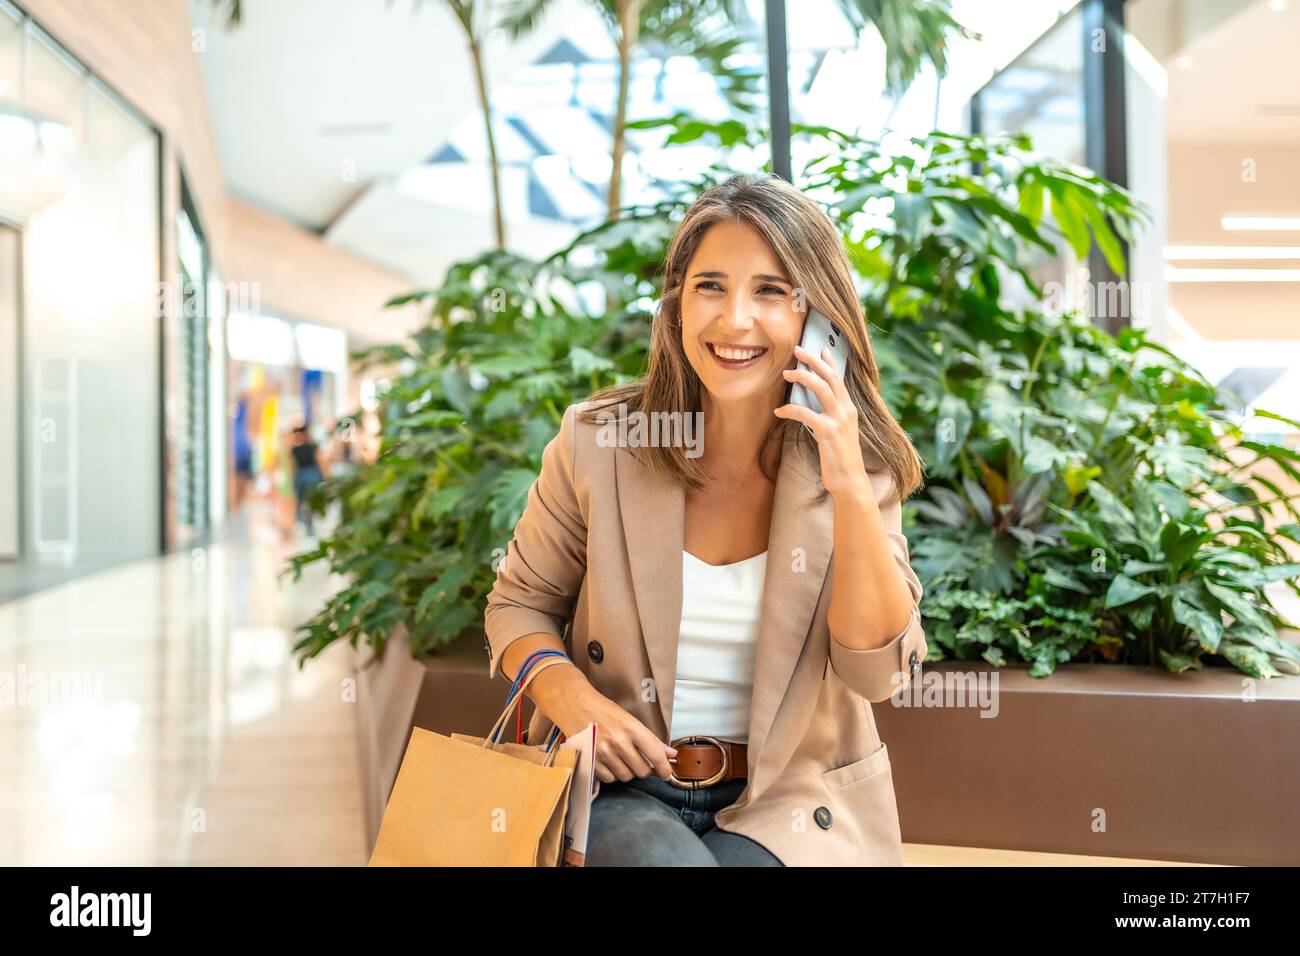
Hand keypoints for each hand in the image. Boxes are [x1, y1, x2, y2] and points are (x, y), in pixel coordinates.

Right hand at [537, 668, 676, 783]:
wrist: (574, 704)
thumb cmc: (603, 710)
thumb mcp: (629, 719)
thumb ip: (651, 739)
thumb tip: (670, 754)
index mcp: (632, 728)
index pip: (656, 755)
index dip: (665, 768)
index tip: (666, 773)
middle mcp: (619, 742)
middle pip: (642, 770)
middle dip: (643, 768)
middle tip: (637, 759)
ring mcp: (603, 753)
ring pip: (626, 776)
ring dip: (626, 771)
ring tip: (620, 758)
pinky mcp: (590, 761)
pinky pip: (609, 778)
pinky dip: (611, 773)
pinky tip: (608, 761)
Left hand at [775, 344, 870, 498]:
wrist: (850, 482)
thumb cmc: (840, 460)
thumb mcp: (838, 435)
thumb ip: (829, 419)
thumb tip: (812, 409)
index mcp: (850, 410)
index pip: (840, 379)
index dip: (829, 362)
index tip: (820, 348)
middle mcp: (847, 411)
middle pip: (830, 377)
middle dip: (813, 360)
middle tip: (798, 350)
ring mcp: (839, 420)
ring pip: (821, 388)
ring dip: (802, 377)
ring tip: (786, 373)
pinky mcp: (828, 431)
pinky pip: (805, 413)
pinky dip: (790, 410)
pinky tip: (779, 411)